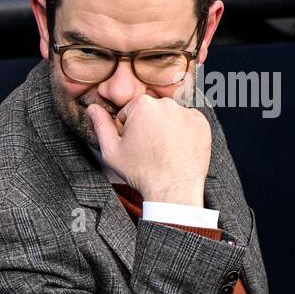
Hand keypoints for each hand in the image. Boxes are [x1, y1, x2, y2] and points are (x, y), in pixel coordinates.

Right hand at [87, 94, 211, 206]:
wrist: (173, 189)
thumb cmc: (141, 171)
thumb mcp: (111, 150)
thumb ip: (100, 125)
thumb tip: (93, 108)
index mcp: (142, 105)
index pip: (128, 112)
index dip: (126, 130)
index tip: (132, 145)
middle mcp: (167, 104)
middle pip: (149, 112)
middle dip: (145, 126)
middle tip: (146, 150)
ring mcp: (187, 113)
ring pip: (168, 116)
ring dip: (163, 129)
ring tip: (162, 151)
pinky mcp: (201, 123)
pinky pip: (186, 122)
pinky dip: (181, 133)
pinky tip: (176, 149)